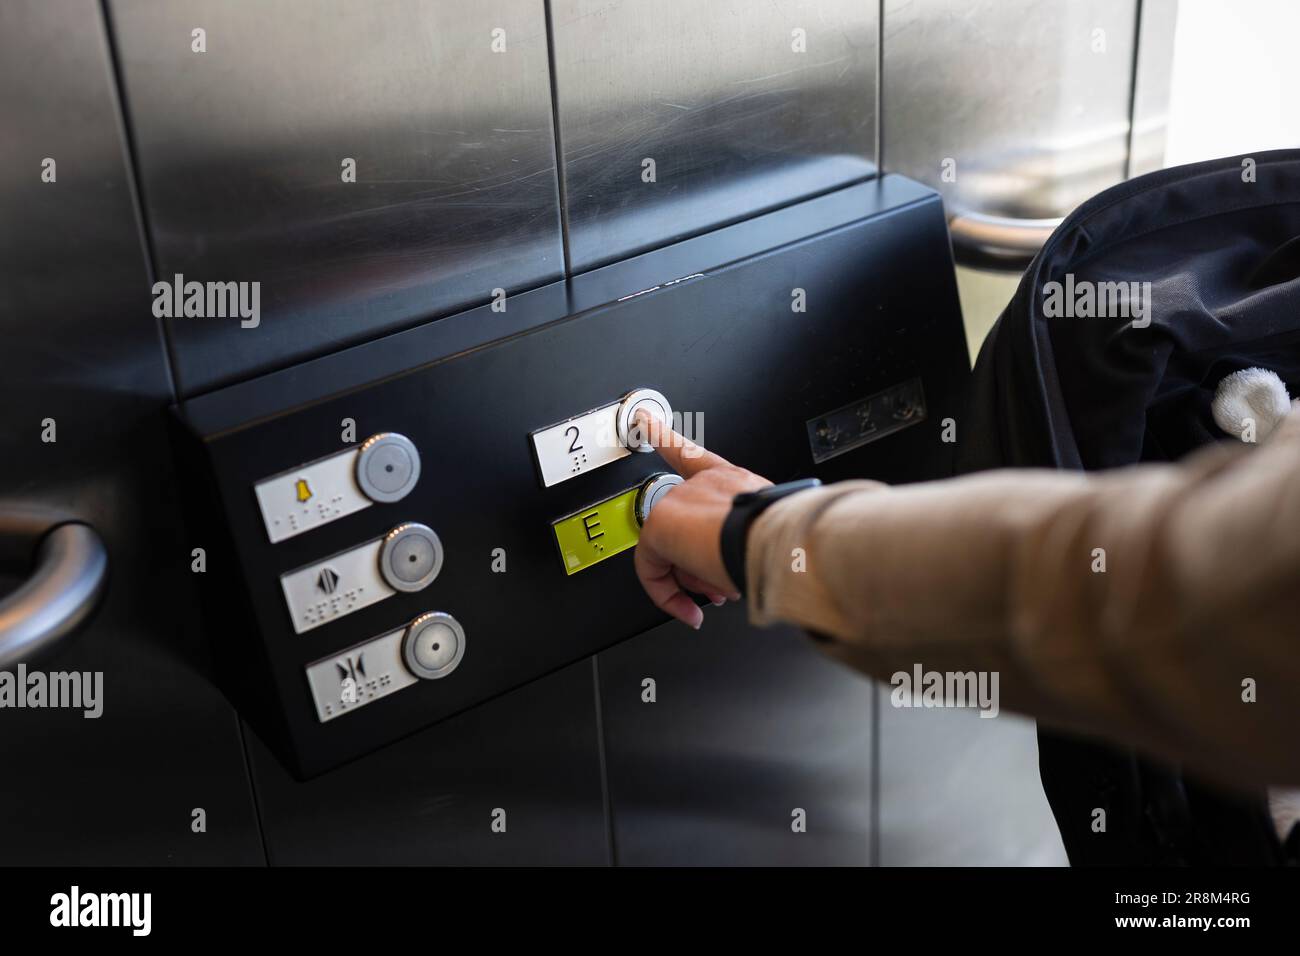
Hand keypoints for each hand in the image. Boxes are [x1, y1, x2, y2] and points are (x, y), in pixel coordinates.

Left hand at [632, 411, 771, 627]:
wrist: (776, 541)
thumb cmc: (785, 537)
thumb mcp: (772, 529)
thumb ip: (753, 537)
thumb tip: (744, 565)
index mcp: (731, 479)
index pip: (692, 455)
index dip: (665, 437)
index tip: (644, 421)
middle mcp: (704, 484)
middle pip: (686, 529)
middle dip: (701, 564)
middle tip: (722, 586)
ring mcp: (679, 501)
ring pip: (671, 551)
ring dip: (693, 580)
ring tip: (719, 591)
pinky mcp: (660, 526)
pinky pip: (650, 569)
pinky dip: (666, 595)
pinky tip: (687, 609)